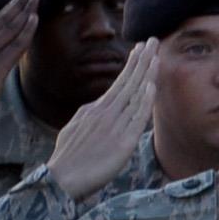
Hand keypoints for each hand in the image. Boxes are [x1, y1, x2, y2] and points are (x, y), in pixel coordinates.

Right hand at [48, 45, 156, 198]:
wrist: (62, 179)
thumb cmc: (67, 157)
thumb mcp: (75, 127)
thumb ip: (88, 113)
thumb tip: (98, 104)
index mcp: (95, 109)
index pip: (119, 82)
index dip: (132, 65)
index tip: (141, 49)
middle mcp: (106, 113)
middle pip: (129, 82)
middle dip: (142, 60)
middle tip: (154, 40)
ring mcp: (114, 127)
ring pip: (134, 96)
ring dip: (146, 75)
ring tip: (156, 56)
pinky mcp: (122, 143)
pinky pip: (136, 119)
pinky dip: (144, 102)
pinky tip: (150, 87)